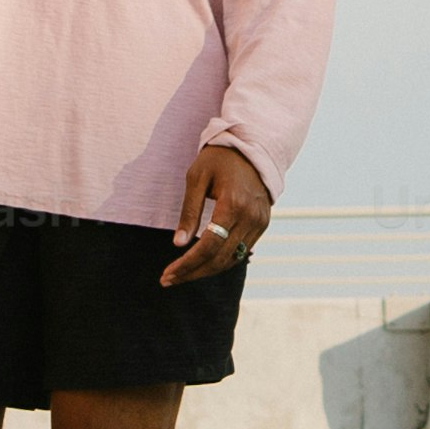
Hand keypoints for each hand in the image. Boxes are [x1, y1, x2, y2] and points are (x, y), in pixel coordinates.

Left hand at [161, 144, 270, 287]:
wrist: (252, 147)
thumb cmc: (219, 159)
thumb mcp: (196, 178)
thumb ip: (189, 212)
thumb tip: (179, 244)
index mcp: (233, 204)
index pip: (208, 246)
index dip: (186, 264)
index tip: (167, 275)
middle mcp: (250, 218)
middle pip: (219, 259)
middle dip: (192, 273)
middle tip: (168, 280)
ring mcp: (259, 223)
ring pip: (231, 260)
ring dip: (206, 271)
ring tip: (182, 275)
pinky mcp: (262, 224)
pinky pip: (241, 251)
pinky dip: (221, 261)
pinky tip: (203, 263)